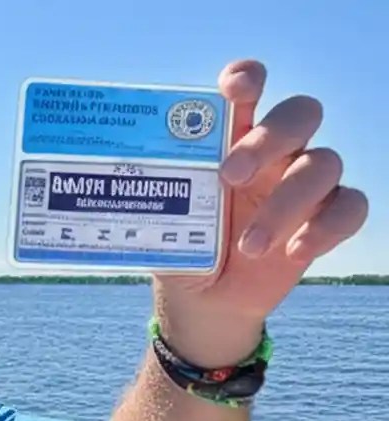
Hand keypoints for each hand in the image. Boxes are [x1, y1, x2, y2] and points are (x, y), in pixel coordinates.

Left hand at [152, 59, 369, 364]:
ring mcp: (305, 183)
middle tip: (229, 176)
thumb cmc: (182, 245)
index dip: (247, 78)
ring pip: (324, 164)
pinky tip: (292, 252)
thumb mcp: (160, 220)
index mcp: (232, 137)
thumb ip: (151, 195)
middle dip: (269, 138)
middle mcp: (275, 151)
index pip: (249, 87)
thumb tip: (114, 178)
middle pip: (299, 114)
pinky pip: (350, 207)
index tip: (234, 90)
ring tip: (248, 245)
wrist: (202, 297)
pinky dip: (325, 229)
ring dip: (285, 203)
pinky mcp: (326, 217)